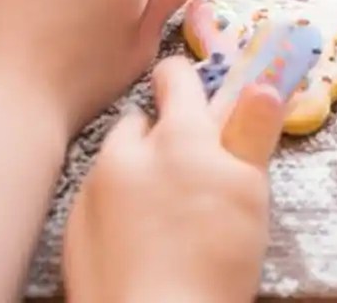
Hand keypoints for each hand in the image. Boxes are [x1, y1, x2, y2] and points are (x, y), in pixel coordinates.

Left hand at [64, 57, 283, 302]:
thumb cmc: (214, 259)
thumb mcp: (250, 191)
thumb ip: (253, 132)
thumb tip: (264, 85)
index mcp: (178, 136)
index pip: (175, 77)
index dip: (186, 79)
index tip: (195, 93)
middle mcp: (128, 151)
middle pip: (143, 122)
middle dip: (164, 137)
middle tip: (192, 173)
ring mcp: (94, 188)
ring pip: (118, 161)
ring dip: (138, 172)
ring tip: (166, 213)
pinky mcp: (73, 226)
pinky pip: (98, 199)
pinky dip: (117, 209)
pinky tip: (140, 239)